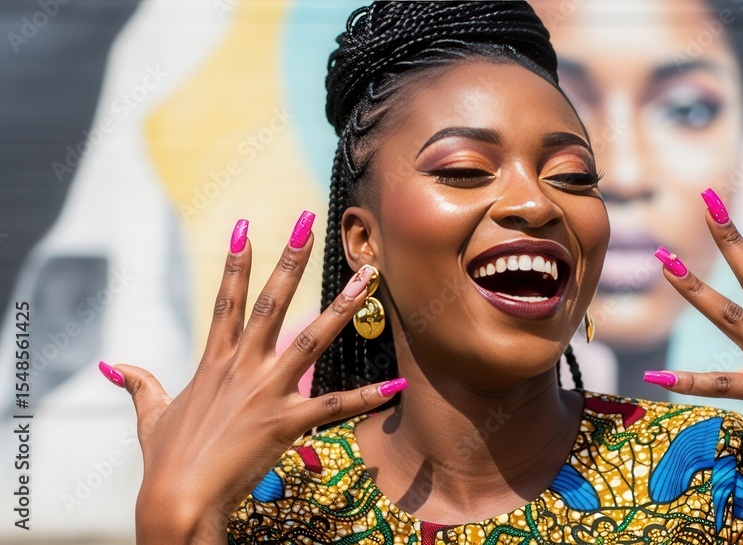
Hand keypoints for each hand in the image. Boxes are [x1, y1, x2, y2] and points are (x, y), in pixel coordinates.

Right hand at [98, 212, 405, 542]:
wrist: (177, 499)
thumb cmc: (166, 460)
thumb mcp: (151, 416)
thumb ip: (139, 385)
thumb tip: (113, 366)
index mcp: (215, 361)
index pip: (228, 300)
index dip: (236, 261)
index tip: (244, 225)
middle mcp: (243, 367)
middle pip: (272, 302)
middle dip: (291, 259)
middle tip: (308, 222)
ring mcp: (267, 391)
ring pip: (312, 338)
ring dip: (342, 306)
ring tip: (365, 276)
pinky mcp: (286, 422)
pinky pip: (335, 406)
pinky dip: (368, 397)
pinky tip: (396, 385)